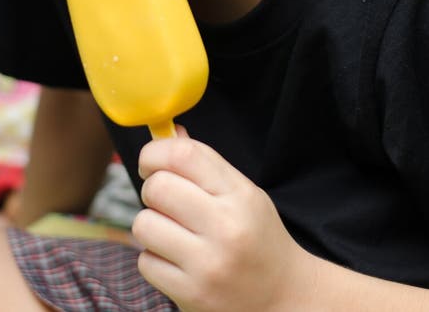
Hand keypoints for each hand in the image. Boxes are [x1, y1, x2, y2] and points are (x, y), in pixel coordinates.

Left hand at [132, 131, 314, 311]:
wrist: (284, 298)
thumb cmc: (258, 238)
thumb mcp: (243, 194)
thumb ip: (205, 164)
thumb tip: (169, 134)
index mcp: (240, 195)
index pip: (184, 156)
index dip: (155, 152)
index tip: (150, 162)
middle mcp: (225, 228)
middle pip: (158, 188)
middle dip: (152, 190)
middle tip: (166, 202)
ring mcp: (207, 265)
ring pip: (144, 225)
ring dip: (151, 226)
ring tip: (173, 234)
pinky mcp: (191, 295)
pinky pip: (145, 262)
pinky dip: (154, 259)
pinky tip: (178, 261)